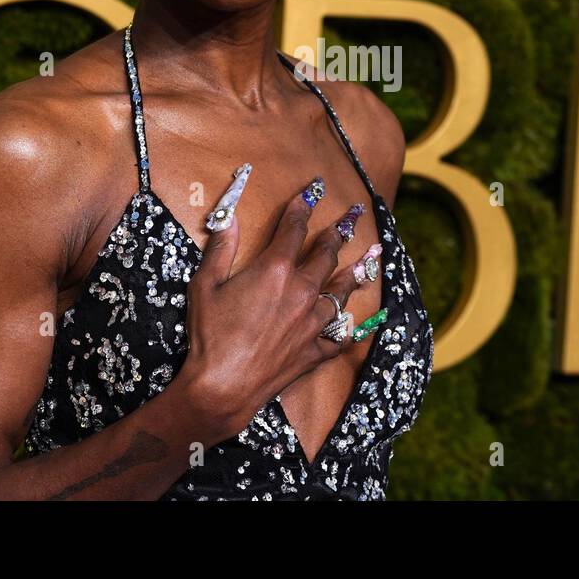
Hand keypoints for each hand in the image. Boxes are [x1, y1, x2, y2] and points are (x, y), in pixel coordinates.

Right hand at [176, 166, 370, 436]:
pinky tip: (359, 321)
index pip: (294, 228)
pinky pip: (340, 335)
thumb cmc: (210, 335)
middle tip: (352, 217)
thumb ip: (221, 248)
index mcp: (275, 270)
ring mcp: (312, 322)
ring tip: (372, 256)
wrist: (223, 387)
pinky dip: (349, 326)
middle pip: (326, 254)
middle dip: (339, 232)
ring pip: (341, 290)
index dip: (303, 207)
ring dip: (355, 271)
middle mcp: (301, 291)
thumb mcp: (206, 285)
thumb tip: (229, 218)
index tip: (312, 191)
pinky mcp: (315, 350)